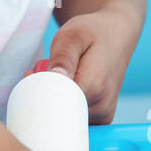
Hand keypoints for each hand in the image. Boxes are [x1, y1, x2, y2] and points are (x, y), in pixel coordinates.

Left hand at [43, 5, 140, 124]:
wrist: (117, 35)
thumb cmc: (93, 32)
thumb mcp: (73, 35)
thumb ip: (62, 57)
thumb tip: (54, 78)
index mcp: (94, 88)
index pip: (55, 105)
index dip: (39, 92)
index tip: (33, 74)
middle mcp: (102, 107)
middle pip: (58, 113)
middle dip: (44, 96)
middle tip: (42, 70)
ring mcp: (103, 116)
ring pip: (65, 117)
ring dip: (53, 99)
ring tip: (57, 73)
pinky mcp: (101, 118)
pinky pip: (74, 117)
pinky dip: (64, 103)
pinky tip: (66, 84)